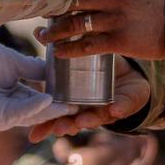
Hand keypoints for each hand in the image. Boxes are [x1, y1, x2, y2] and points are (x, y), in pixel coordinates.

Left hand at [0, 42, 74, 130]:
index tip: (77, 95)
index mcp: (16, 94)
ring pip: (36, 114)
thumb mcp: (13, 60)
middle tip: (81, 106)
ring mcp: (8, 114)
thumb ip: (33, 67)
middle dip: (61, 110)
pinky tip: (48, 100)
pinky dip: (35, 107)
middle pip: (42, 111)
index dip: (59, 98)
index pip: (42, 98)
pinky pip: (21, 112)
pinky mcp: (1, 117)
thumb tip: (53, 70)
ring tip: (71, 106)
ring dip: (53, 110)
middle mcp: (13, 107)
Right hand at [27, 56, 150, 141]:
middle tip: (59, 129)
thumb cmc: (97, 68)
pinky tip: (115, 109)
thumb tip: (36, 31)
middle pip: (73, 122)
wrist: (129, 74)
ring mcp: (106, 108)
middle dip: (66, 126)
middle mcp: (86, 110)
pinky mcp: (125, 103)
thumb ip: (58, 46)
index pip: (55, 116)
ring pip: (96, 118)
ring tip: (83, 122)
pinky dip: (119, 108)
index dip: (44, 125)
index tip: (35, 134)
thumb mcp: (77, 57)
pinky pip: (123, 107)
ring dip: (90, 121)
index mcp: (71, 102)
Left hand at [37, 0, 164, 59]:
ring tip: (42, 36)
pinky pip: (87, 45)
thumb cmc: (153, 7)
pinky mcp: (120, 40)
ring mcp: (116, 18)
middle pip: (72, 1)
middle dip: (51, 9)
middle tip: (36, 15)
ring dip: (54, 32)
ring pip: (75, 24)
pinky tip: (59, 53)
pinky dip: (69, 49)